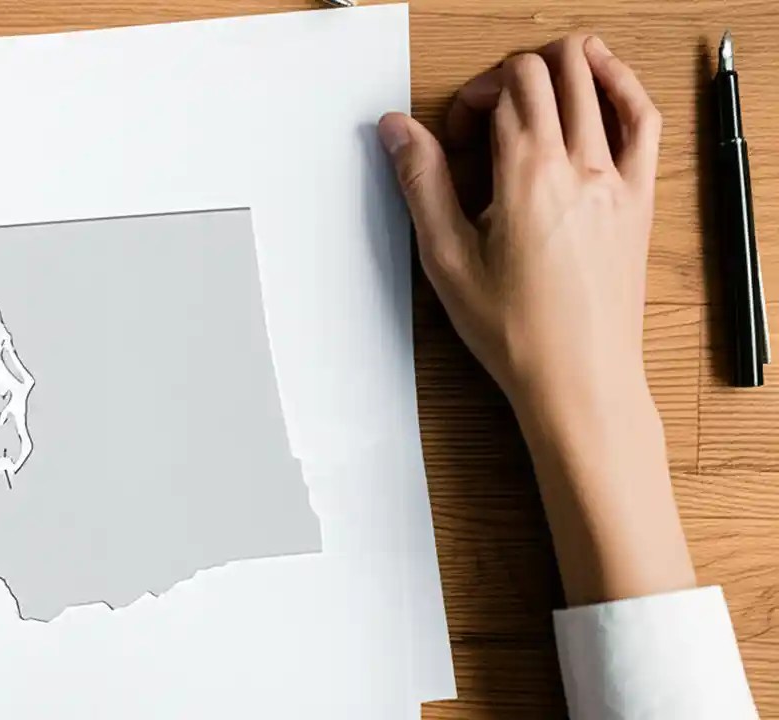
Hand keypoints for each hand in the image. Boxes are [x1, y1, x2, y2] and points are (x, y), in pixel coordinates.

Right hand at [379, 36, 693, 604]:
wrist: (579, 379)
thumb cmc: (515, 331)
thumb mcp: (447, 258)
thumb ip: (422, 183)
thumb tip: (398, 129)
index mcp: (528, 176)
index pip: (507, 88)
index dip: (473, 97)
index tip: (457, 139)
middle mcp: (581, 166)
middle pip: (553, 70)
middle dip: (510, 76)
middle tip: (488, 117)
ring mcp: (618, 178)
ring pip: (600, 79)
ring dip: (564, 67)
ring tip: (533, 86)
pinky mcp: (639, 197)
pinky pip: (644, 119)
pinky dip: (623, 88)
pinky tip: (601, 89)